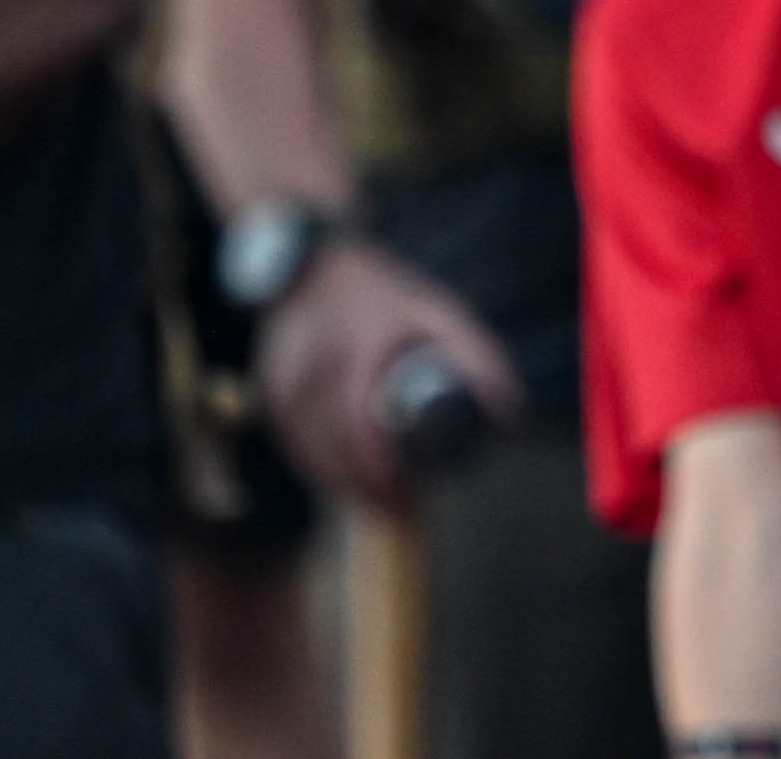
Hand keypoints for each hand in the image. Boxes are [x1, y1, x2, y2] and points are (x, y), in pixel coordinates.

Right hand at [256, 236, 517, 508]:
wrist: (315, 268)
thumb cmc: (384, 297)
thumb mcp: (436, 313)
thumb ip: (475, 355)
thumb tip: (510, 410)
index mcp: (353, 346)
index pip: (357, 430)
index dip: (379, 476)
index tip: (406, 501)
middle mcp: (309, 365)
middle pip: (331, 452)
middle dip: (364, 490)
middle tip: (399, 510)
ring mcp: (282, 380)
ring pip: (308, 454)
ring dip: (341, 486)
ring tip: (380, 502)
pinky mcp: (270, 393)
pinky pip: (293, 444)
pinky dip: (318, 468)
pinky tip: (345, 483)